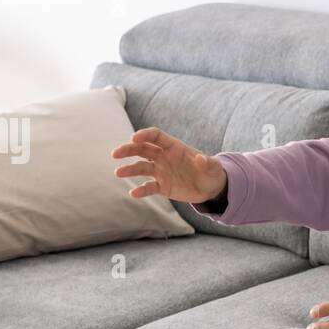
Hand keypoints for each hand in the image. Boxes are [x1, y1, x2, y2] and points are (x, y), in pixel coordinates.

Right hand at [111, 127, 226, 202]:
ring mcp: (161, 171)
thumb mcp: (213, 167)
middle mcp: (164, 157)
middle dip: (128, 149)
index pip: (156, 136)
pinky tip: (134, 193)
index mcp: (174, 147)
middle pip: (143, 149)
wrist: (211, 188)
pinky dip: (141, 190)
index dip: (145, 135)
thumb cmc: (212, 172)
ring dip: (129, 169)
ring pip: (141, 168)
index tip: (134, 137)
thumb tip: (201, 159)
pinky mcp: (162, 186)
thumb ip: (207, 163)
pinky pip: (149, 187)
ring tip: (118, 172)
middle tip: (116, 153)